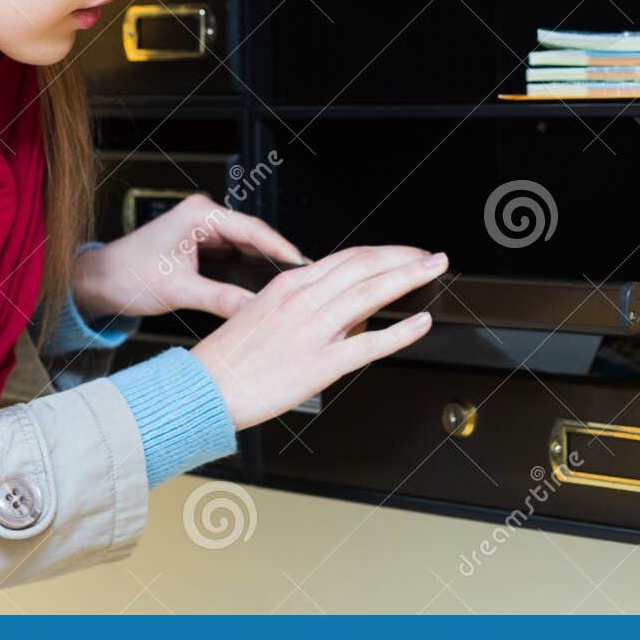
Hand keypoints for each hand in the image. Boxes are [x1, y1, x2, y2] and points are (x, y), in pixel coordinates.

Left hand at [71, 192, 308, 320]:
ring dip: (264, 264)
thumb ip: (220, 299)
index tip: (304, 264)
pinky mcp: (200, 244)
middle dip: (277, 257)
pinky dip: (248, 269)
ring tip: (288, 285)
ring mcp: (202, 229)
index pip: (252, 228)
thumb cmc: (126, 275)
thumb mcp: (178, 290)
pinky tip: (262, 286)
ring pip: (245, 246)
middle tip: (304, 280)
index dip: (281, 248)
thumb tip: (254, 310)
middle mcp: (202, 216)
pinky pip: (234, 255)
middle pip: (253, 236)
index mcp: (198, 214)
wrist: (99, 282)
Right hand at [189, 245, 444, 430]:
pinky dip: (400, 332)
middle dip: (404, 257)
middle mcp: (303, 300)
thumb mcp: (264, 313)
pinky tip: (420, 324)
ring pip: (371, 293)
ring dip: (409, 277)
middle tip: (431, 255)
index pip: (347, 258)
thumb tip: (345, 313)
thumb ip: (305, 307)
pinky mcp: (319, 364)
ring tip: (433, 270)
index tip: (406, 252)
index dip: (384, 252)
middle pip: (364, 266)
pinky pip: (369, 345)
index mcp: (288, 285)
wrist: (206, 387)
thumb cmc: (230, 357)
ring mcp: (313, 330)